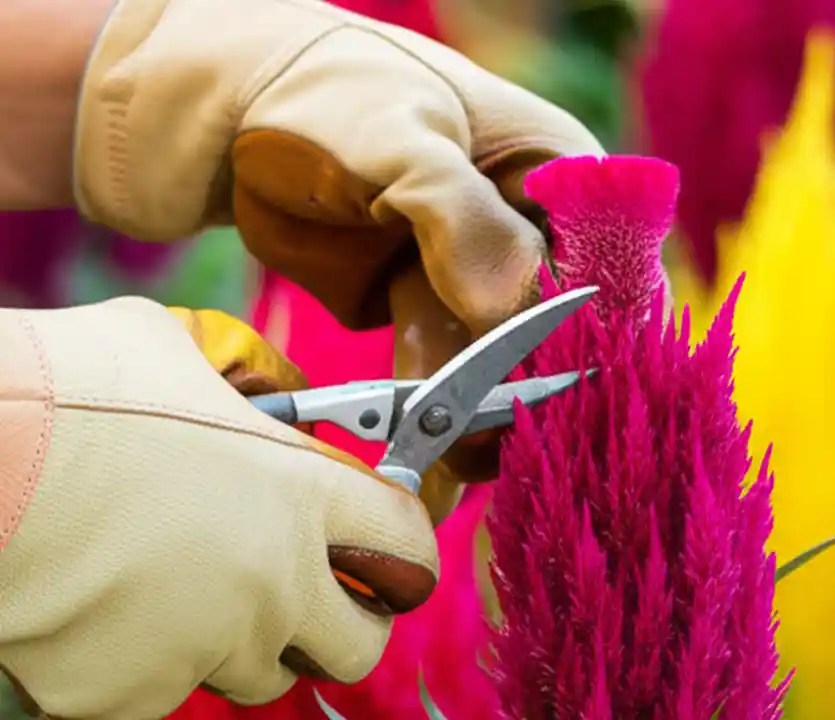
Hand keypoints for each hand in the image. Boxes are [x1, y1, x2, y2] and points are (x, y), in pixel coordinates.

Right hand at [0, 297, 437, 718]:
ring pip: (258, 675)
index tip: (390, 549)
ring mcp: (205, 649)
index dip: (406, 547)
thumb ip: (247, 378)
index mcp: (302, 494)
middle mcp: (273, 584)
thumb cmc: (64, 388)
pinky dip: (146, 662)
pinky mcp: (130, 696)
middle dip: (344, 624)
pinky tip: (104, 608)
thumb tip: (277, 392)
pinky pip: (164, 692)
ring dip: (239, 641)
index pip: (409, 544)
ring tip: (179, 586)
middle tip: (307, 595)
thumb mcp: (174, 349)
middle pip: (359, 646)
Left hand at [72, 0, 603, 516]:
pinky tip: (426, 453)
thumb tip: (505, 309)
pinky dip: (440, 419)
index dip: (585, 332)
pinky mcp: (444, 316)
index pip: (607, 268)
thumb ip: (461, 217)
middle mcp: (544, 235)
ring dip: (483, 420)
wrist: (247, 122)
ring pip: (510, 369)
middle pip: (565, 333)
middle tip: (485, 437)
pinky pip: (454, 378)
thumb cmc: (336, 106)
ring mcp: (492, 281)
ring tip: (447, 458)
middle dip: (528, 391)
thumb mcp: (402, 143)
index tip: (540, 382)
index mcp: (566, 176)